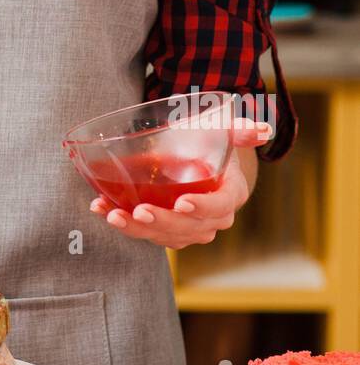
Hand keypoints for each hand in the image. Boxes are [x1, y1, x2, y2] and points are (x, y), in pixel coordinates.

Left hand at [88, 118, 272, 248]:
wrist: (192, 151)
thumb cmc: (208, 138)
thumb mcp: (220, 128)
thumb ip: (239, 129)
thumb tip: (263, 131)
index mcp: (230, 194)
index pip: (220, 207)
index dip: (203, 208)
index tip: (182, 202)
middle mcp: (212, 218)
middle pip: (189, 227)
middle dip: (163, 222)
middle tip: (139, 211)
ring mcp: (188, 227)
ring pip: (164, 236)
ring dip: (136, 229)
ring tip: (112, 213)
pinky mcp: (166, 229)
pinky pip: (146, 232)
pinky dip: (123, 223)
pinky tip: (101, 207)